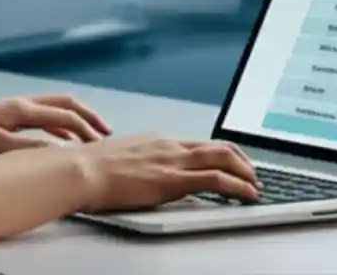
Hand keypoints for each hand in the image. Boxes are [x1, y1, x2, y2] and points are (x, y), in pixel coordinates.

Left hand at [0, 95, 111, 161]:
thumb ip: (30, 148)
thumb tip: (61, 152)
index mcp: (21, 110)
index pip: (65, 116)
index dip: (87, 130)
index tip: (103, 145)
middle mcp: (19, 104)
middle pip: (63, 104)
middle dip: (87, 117)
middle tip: (106, 132)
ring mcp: (10, 108)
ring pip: (52, 109)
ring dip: (72, 122)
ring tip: (88, 138)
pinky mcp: (2, 116)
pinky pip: (39, 117)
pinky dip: (56, 126)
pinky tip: (57, 142)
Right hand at [72, 134, 260, 211]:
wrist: (82, 170)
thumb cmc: (92, 168)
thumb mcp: (122, 160)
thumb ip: (140, 164)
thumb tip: (143, 174)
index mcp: (158, 140)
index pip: (200, 143)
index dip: (222, 153)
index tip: (232, 163)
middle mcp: (170, 146)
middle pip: (218, 146)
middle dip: (241, 160)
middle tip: (251, 174)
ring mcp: (173, 161)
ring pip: (224, 158)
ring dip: (246, 173)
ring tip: (254, 186)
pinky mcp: (173, 179)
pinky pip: (216, 179)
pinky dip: (238, 186)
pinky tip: (247, 194)